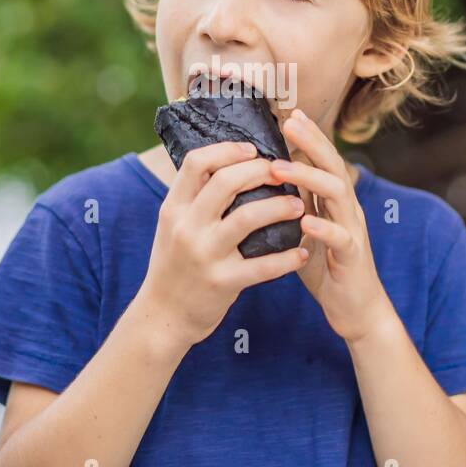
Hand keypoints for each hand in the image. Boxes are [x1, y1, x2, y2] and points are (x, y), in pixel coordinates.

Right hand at [140, 141, 308, 349]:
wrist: (163, 316)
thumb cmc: (175, 265)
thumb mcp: (172, 226)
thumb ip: (193, 198)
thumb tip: (226, 162)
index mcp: (173, 208)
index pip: (197, 163)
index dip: (227, 150)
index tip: (253, 150)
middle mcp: (186, 227)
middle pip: (226, 182)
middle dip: (261, 171)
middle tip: (284, 173)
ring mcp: (204, 255)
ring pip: (248, 217)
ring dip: (280, 207)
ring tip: (299, 206)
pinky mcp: (222, 282)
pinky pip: (263, 266)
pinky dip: (287, 258)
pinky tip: (302, 252)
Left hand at [271, 109, 396, 343]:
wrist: (355, 309)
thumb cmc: (327, 267)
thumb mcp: (306, 229)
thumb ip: (296, 203)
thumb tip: (268, 176)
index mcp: (335, 202)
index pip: (323, 160)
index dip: (309, 136)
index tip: (289, 113)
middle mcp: (347, 209)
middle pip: (333, 165)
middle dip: (312, 142)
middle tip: (289, 122)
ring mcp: (353, 230)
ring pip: (338, 194)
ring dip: (309, 178)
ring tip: (280, 168)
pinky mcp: (353, 257)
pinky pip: (341, 238)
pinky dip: (323, 228)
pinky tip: (305, 222)